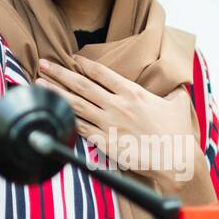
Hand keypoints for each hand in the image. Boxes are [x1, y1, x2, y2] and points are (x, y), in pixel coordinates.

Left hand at [34, 56, 199, 190]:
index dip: (84, 64)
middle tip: (43, 64)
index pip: (102, 73)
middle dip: (60, 73)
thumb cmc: (179, 133)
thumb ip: (174, 93)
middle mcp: (117, 105)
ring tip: (39, 85)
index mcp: (133, 93)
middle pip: (81, 85)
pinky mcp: (105, 142)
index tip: (71, 58)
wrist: (176, 159)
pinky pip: (80, 129)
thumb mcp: (179, 104)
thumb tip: (178, 87)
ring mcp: (109, 124)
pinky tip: (53, 113)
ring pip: (75, 105)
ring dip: (55, 93)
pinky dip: (65, 119)